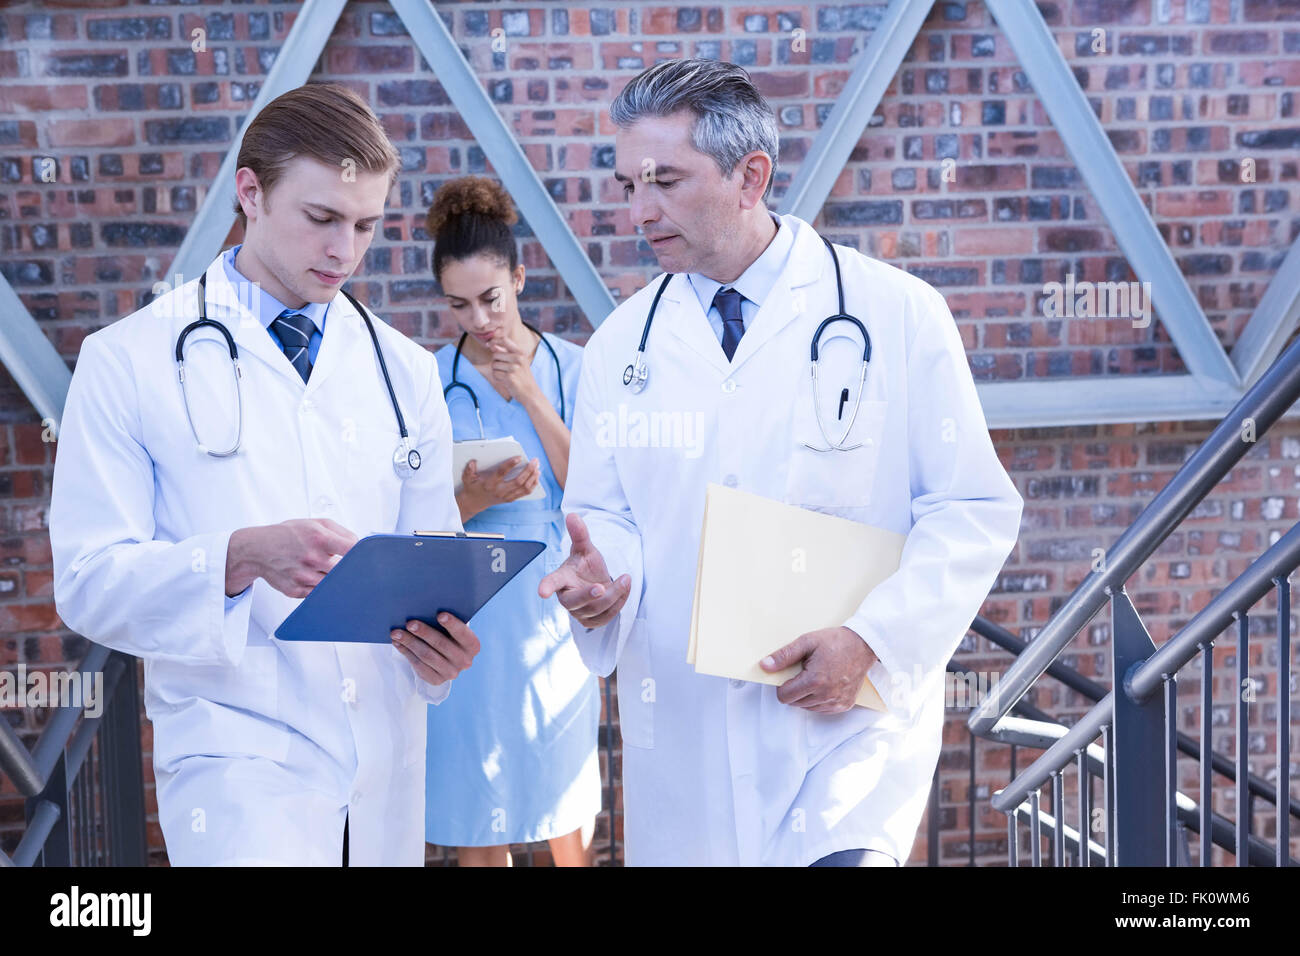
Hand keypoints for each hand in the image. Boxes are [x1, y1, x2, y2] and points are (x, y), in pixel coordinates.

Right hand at [226, 518, 356, 598]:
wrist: (257, 549)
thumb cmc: (289, 534)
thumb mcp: (315, 523)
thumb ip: (342, 532)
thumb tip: (360, 545)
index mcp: (319, 538)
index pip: (352, 549)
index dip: (363, 555)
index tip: (367, 558)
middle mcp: (311, 558)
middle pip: (345, 571)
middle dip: (349, 570)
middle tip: (354, 570)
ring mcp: (303, 577)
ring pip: (333, 585)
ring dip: (336, 581)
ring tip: (332, 574)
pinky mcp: (295, 591)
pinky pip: (318, 594)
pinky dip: (322, 589)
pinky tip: (318, 581)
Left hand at [391, 611, 480, 686]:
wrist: (445, 659)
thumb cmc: (447, 636)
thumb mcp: (452, 630)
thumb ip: (445, 622)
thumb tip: (423, 610)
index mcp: (472, 645)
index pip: (463, 634)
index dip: (452, 624)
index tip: (440, 614)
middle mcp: (465, 661)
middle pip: (441, 645)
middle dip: (424, 632)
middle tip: (410, 623)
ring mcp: (451, 673)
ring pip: (427, 655)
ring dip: (410, 642)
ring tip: (397, 633)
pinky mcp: (436, 680)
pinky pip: (418, 665)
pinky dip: (406, 653)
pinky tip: (398, 643)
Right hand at [459, 456, 541, 511]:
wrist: (474, 503)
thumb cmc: (472, 487)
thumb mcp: (467, 478)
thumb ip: (469, 470)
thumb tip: (473, 462)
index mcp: (489, 484)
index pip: (501, 473)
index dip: (510, 465)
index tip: (519, 457)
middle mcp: (500, 491)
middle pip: (518, 481)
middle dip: (528, 470)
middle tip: (535, 460)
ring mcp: (506, 496)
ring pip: (524, 488)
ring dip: (533, 477)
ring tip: (537, 467)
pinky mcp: (510, 499)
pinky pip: (525, 493)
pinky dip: (532, 485)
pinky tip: (536, 476)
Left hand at [490, 333, 541, 402]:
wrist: (530, 392)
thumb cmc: (522, 376)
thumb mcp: (518, 362)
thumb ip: (505, 352)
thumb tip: (492, 345)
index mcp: (521, 353)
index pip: (504, 340)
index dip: (494, 340)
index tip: (489, 344)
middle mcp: (518, 359)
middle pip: (496, 354)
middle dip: (496, 362)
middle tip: (505, 369)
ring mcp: (514, 368)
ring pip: (494, 365)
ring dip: (496, 371)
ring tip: (506, 375)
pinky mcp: (509, 377)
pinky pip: (495, 374)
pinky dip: (497, 378)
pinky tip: (505, 380)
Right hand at [538, 513, 631, 628]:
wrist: (597, 582)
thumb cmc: (586, 566)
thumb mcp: (585, 549)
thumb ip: (579, 534)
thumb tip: (572, 515)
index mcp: (561, 578)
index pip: (551, 582)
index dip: (547, 587)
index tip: (542, 592)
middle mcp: (566, 597)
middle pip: (573, 601)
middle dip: (588, 595)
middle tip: (601, 587)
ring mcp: (578, 612)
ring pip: (595, 609)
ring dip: (613, 595)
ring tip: (625, 580)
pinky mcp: (590, 621)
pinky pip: (606, 617)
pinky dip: (619, 603)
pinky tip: (624, 591)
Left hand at [760, 626, 876, 713]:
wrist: (863, 645)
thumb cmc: (835, 641)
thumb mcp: (807, 642)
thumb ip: (784, 655)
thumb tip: (764, 666)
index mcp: (815, 681)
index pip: (784, 696)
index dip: (782, 686)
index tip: (789, 675)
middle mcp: (826, 695)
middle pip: (795, 703)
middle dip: (795, 689)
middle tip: (805, 672)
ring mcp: (837, 702)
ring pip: (808, 708)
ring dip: (807, 696)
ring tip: (817, 676)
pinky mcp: (845, 705)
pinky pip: (822, 709)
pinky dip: (819, 699)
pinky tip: (826, 684)